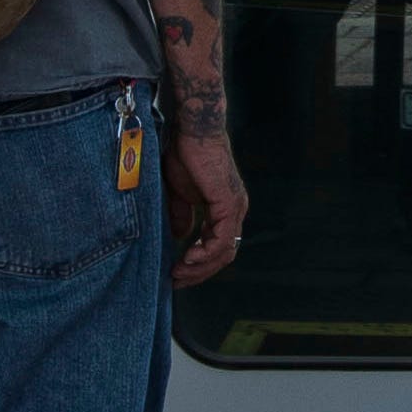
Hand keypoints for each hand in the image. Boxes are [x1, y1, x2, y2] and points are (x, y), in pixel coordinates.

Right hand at [165, 127, 246, 287]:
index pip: (218, 247)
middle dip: (199, 272)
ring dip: (200, 267)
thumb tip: (181, 237)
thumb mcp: (179, 193)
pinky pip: (222, 238)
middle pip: (223, 255)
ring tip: (178, 272)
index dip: (199, 264)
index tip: (177, 272)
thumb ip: (181, 215)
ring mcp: (235, 207)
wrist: (192, 131)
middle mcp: (235, 210)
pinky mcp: (229, 203)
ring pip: (224, 251)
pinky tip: (189, 257)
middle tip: (176, 280)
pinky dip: (206, 253)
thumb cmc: (186, 155)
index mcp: (225, 209)